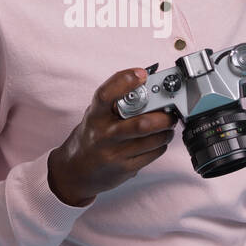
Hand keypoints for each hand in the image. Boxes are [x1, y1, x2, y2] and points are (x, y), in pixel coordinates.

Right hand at [47, 68, 178, 206]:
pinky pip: (153, 153)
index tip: (141, 74)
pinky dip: (161, 144)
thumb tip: (146, 83)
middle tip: (169, 110)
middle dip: (163, 116)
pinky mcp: (125, 168)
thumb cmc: (91, 136)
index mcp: (94, 116)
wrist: (76, 171)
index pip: (105, 95)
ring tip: (167, 124)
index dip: (125, 81)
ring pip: (152, 140)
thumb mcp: (96, 115)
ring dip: (166, 130)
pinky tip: (157, 140)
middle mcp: (103, 135)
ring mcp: (114, 154)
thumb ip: (115, 101)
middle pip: (141, 124)